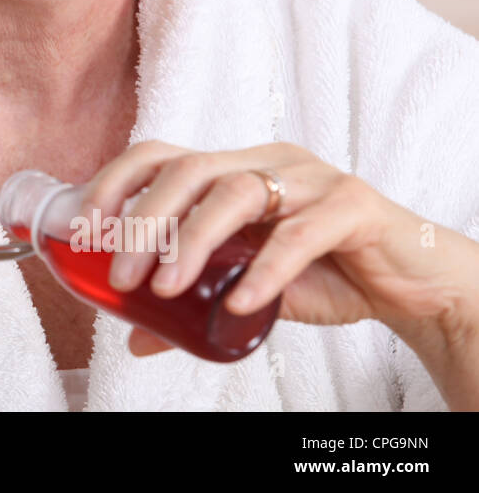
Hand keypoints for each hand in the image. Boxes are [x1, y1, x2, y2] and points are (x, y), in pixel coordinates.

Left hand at [79, 140, 478, 405]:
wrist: (408, 284)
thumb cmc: (321, 274)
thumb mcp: (245, 289)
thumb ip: (194, 304)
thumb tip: (136, 337)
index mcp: (233, 169)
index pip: (161, 155)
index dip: (116, 183)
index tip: (83, 228)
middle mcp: (266, 163)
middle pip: (189, 169)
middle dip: (144, 220)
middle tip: (121, 275)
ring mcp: (311, 178)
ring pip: (236, 192)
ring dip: (191, 242)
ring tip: (163, 289)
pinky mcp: (352, 207)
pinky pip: (300, 234)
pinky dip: (264, 271)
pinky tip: (239, 304)